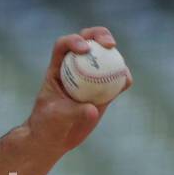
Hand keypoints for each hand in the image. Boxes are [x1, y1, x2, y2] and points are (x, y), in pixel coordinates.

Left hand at [25, 26, 132, 156]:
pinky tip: (126, 82)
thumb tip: (92, 108)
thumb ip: (73, 111)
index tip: (84, 49)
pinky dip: (123, 78)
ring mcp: (90, 77)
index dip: (73, 41)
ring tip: (121, 66)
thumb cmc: (47, 126)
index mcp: (57, 69)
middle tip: (109, 44)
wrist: (53, 139)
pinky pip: (117, 80)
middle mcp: (75, 68)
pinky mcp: (103, 90)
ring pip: (105, 57)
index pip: (63, 46)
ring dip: (116, 55)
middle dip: (99, 35)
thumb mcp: (56, 118)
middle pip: (88, 41)